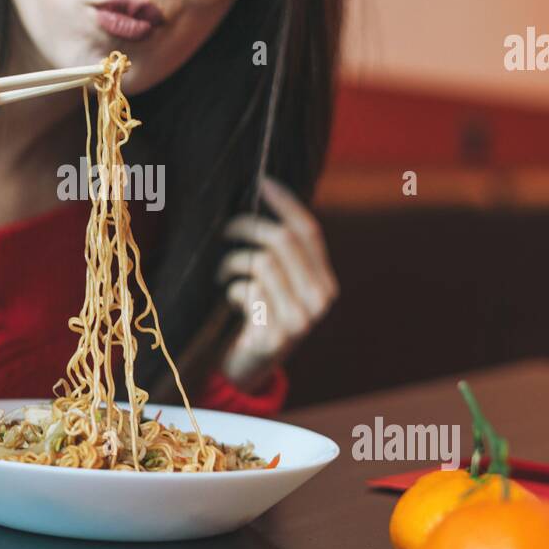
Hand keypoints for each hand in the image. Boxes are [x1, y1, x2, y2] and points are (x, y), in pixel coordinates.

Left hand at [215, 176, 338, 387]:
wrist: (248, 367)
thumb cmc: (258, 316)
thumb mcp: (278, 283)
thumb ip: (282, 254)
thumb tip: (264, 196)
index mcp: (325, 282)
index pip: (309, 231)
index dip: (285, 202)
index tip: (262, 181)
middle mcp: (320, 300)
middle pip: (283, 241)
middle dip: (248, 226)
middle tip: (225, 227)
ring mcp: (300, 320)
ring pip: (261, 262)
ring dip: (232, 262)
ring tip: (223, 272)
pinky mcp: (275, 336)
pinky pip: (246, 291)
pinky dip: (231, 290)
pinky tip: (230, 303)